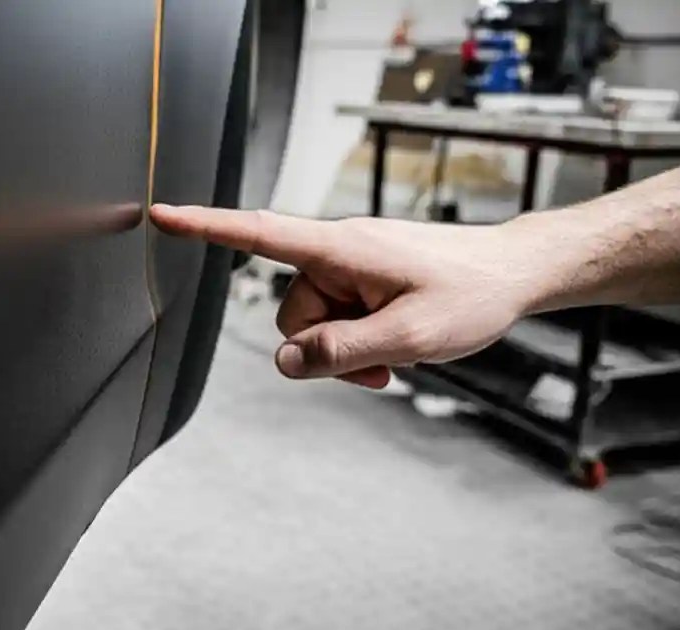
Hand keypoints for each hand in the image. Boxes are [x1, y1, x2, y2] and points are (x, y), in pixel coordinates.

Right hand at [150, 205, 544, 388]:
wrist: (517, 273)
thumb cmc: (472, 293)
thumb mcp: (408, 338)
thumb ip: (339, 352)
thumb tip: (285, 363)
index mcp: (341, 249)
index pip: (258, 235)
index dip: (206, 227)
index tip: (162, 215)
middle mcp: (339, 252)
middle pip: (295, 313)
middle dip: (327, 349)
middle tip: (380, 365)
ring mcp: (354, 267)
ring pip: (318, 325)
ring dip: (349, 350)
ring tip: (397, 356)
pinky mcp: (367, 280)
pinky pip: (341, 319)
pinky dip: (361, 341)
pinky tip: (396, 348)